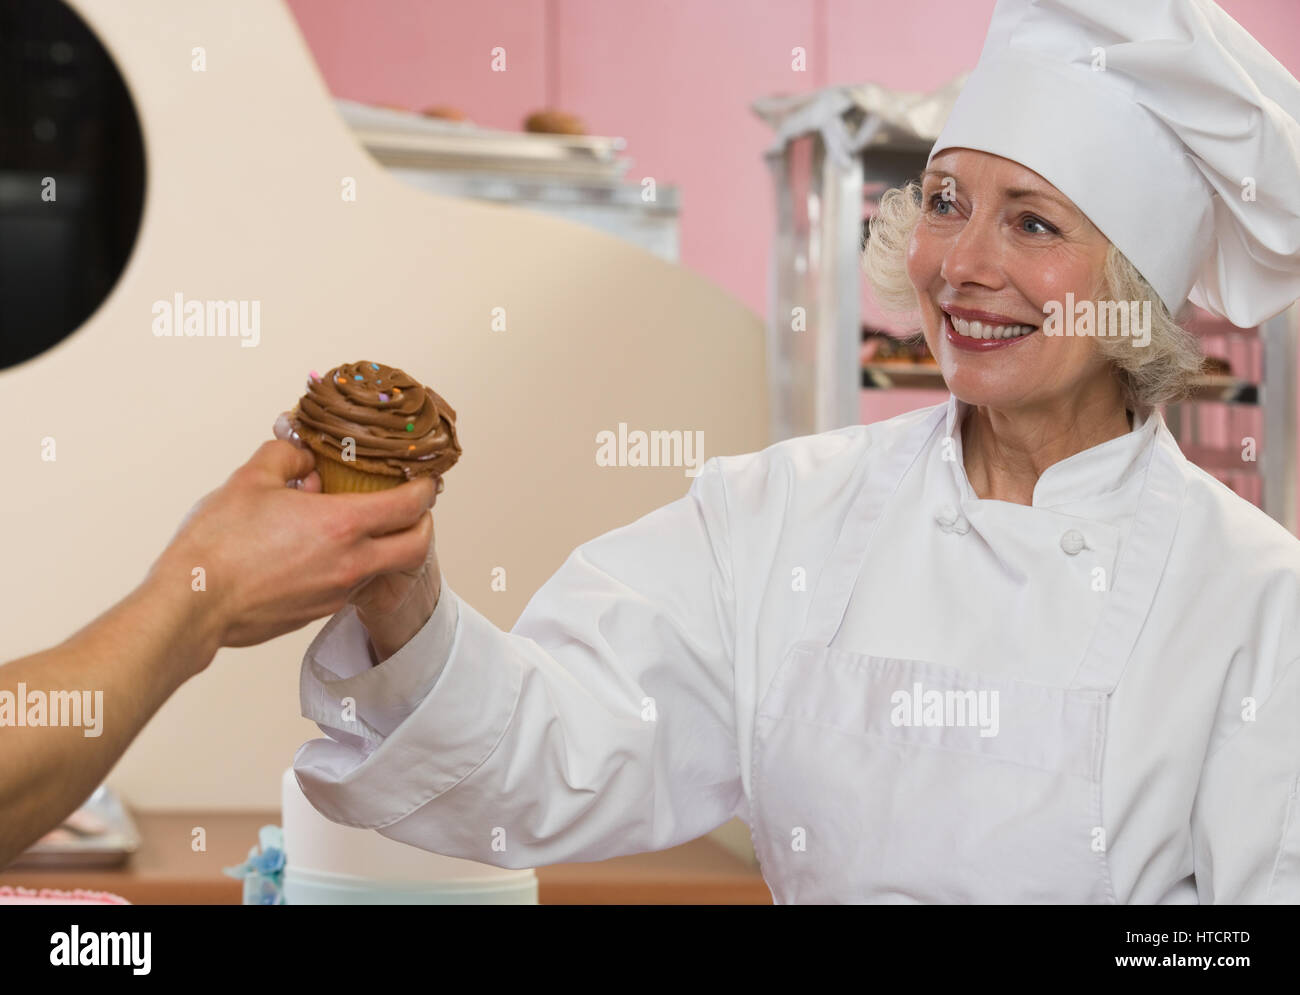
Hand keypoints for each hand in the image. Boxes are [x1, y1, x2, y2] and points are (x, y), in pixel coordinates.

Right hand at [148, 436, 436, 672]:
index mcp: (342, 525)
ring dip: (385, 545)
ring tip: (358, 524)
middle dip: (424, 523)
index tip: (424, 478)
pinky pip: (352, 584)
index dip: (425, 488)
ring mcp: (337, 592)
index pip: (410, 505)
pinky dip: (353, 565)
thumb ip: (287, 456)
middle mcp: (350, 563)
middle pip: (417, 546)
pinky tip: (324, 549)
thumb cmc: (218, 546)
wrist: (193, 604)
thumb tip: (305, 455)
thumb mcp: (252, 479)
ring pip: (385, 568)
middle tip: (413, 506)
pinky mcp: (318, 612)